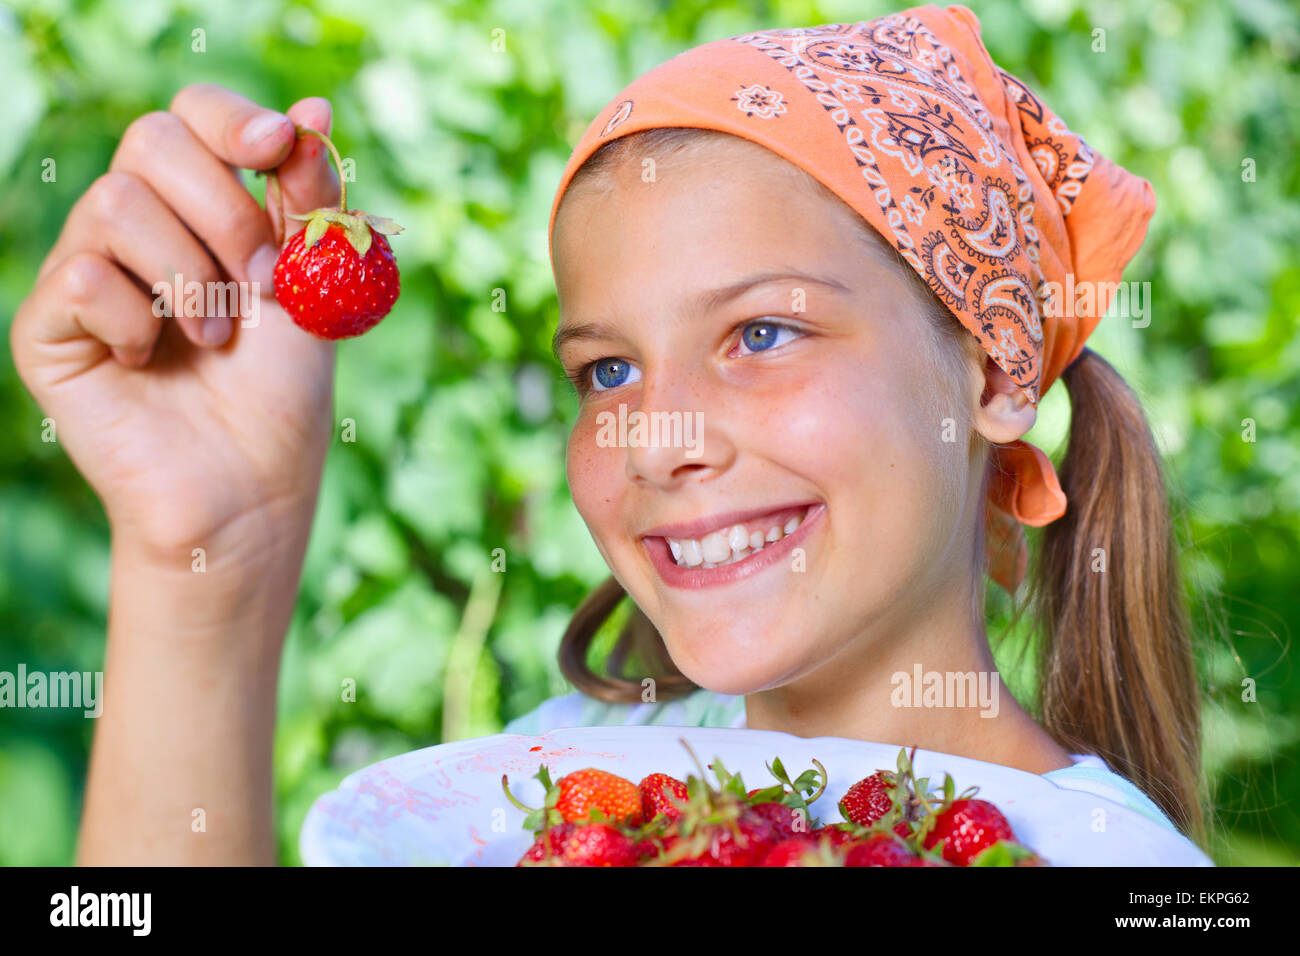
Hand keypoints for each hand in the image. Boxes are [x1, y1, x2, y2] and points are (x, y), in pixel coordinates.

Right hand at [10, 84, 340, 565]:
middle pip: (151, 140)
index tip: (279, 147)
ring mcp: (86, 274)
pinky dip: (137, 319)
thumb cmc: (281, 394)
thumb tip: (314, 107)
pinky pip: (81, 276)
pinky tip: (153, 362)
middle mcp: (137, 229)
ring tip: (216, 339)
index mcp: (200, 210)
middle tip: (258, 285)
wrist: (251, 489)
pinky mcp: (49, 327)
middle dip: (225, 210)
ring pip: (116, 203)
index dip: (232, 119)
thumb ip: (307, 201)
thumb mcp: (309, 285)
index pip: (191, 114)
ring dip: (189, 275)